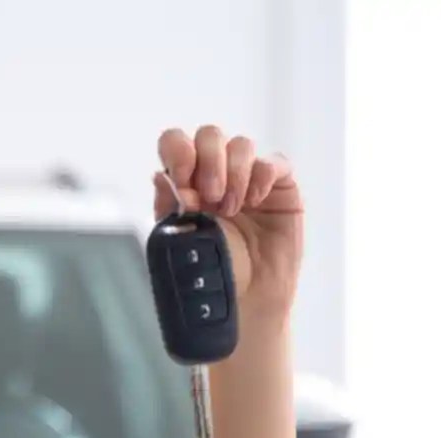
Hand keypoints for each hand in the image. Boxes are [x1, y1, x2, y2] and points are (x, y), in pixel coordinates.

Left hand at [153, 126, 303, 322]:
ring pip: (242, 144)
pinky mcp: (280, 187)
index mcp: (186, 180)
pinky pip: (273, 162)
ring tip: (232, 209)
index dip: (178, 151)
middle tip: (210, 198)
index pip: (176, 143)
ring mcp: (249, 177)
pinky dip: (261, 176)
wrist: (244, 299)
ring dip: (234, 174)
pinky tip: (254, 202)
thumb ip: (169, 206)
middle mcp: (217, 173)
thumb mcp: (180, 238)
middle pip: (210, 135)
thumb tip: (160, 175)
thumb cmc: (210, 271)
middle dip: (209, 161)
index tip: (182, 180)